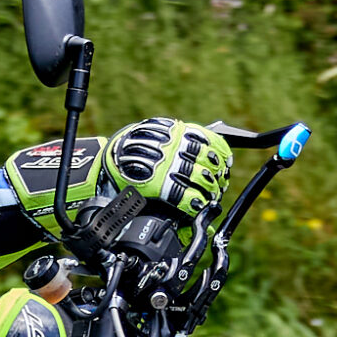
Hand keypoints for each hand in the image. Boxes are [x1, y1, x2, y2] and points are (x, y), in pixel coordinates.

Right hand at [107, 118, 233, 218]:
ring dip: (210, 188)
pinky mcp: (159, 186)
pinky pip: (184, 196)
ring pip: (201, 178)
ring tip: (211, 194)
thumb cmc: (135, 149)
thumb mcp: (159, 133)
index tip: (226, 162)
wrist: (110, 161)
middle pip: (208, 161)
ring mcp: (168, 167)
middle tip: (220, 182)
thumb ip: (180, 138)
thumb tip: (205, 145)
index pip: (210, 141)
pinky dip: (195, 202)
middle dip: (218, 174)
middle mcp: (175, 148)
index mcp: (177, 132)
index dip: (222, 153)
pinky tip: (197, 204)